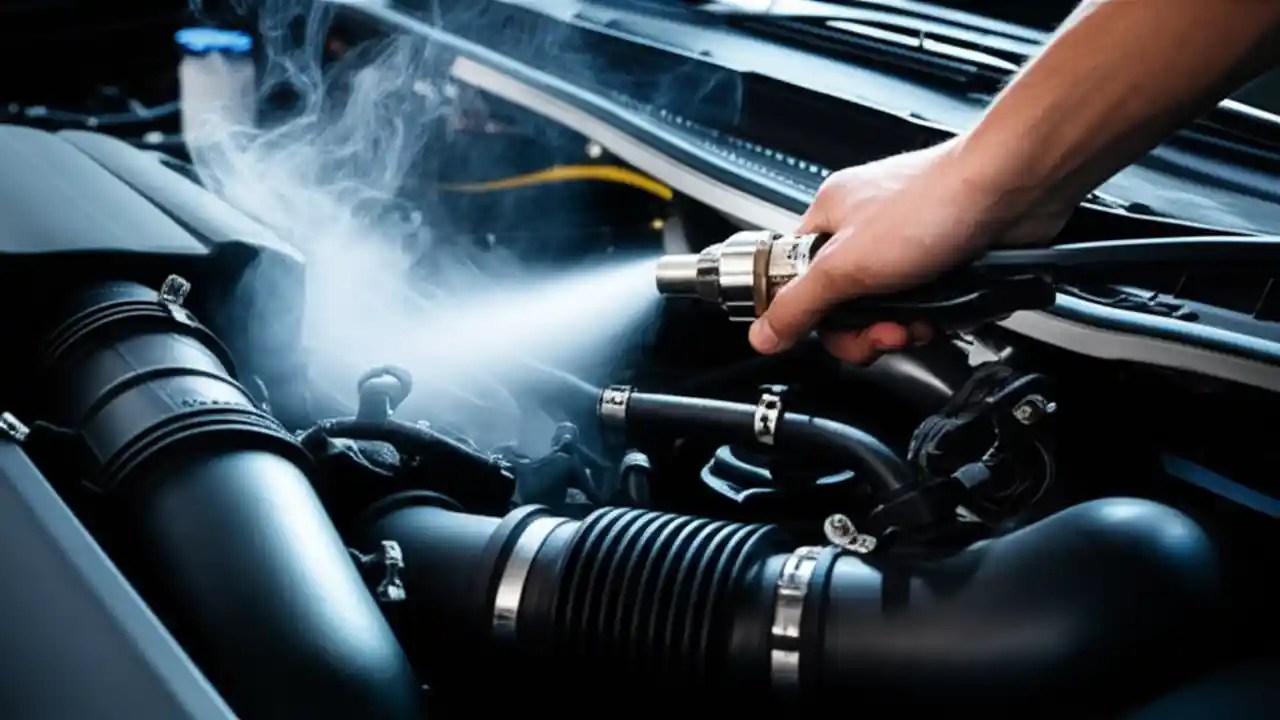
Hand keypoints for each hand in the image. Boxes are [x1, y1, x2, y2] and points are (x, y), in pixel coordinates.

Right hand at [749, 139, 1072, 362]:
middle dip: (867, 328)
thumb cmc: (937, 201)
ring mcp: (908, 244)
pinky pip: (928, 303)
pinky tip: (948, 308)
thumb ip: (800, 303)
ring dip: (907, 325)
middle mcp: (867, 229)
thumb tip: (762, 333)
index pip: (799, 283)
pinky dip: (938, 314)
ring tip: (922, 320)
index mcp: (831, 218)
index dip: (815, 317)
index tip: (835, 331)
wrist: (1014, 186)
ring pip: (889, 309)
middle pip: (846, 304)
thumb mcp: (849, 265)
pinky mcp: (945, 258)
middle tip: (886, 332)